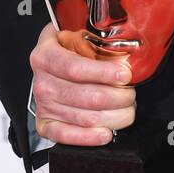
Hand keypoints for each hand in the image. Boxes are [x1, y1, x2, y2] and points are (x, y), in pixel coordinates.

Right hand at [29, 22, 135, 145]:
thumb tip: (125, 49)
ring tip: (127, 109)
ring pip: (84, 117)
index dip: (103, 73)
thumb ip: (93, 39)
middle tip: (131, 93)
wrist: (46, 65)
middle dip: (117, 97)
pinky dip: (89, 137)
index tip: (125, 74)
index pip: (76, 68)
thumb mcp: (74, 34)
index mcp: (45, 56)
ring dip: (113, 116)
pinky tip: (106, 133)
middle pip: (85, 96)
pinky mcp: (46, 125)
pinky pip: (67, 136)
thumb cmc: (65, 50)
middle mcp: (42, 83)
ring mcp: (43, 105)